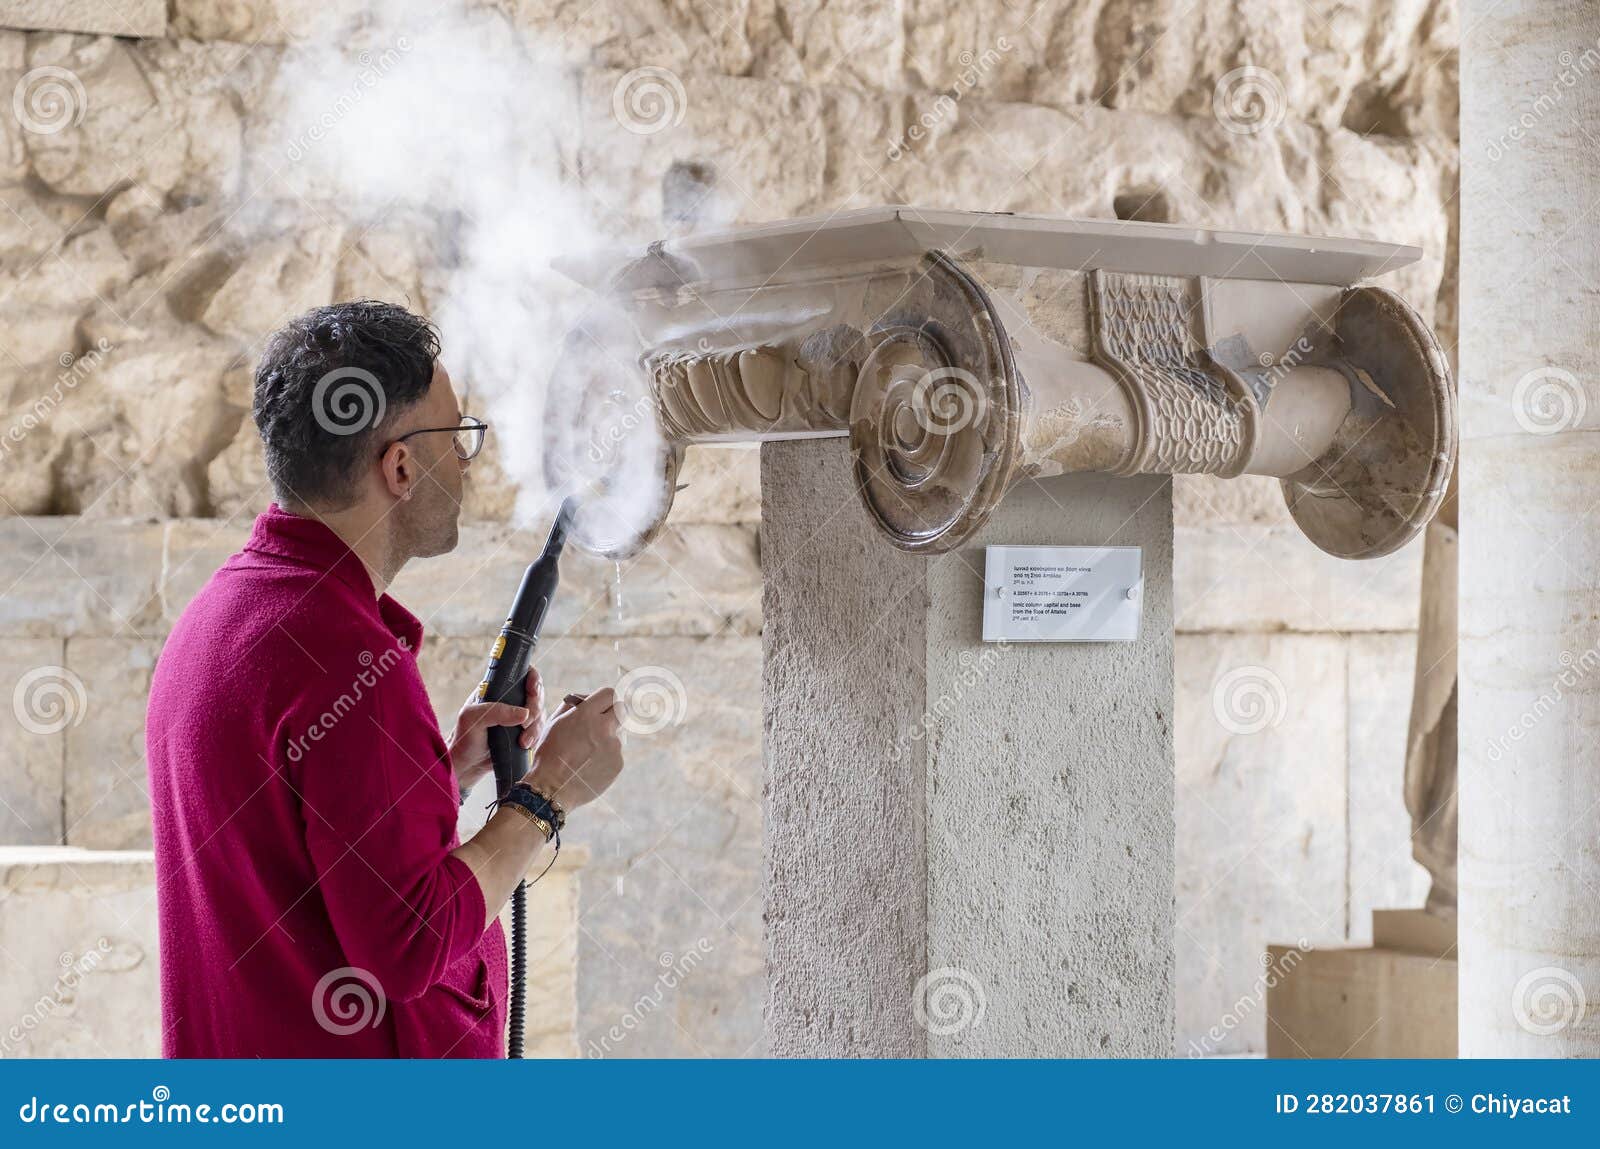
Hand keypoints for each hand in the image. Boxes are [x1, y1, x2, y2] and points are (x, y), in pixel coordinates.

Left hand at [448, 667, 543, 792]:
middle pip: (536, 695)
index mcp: (497, 689)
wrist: (466, 764)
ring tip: (522, 742)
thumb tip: (524, 714)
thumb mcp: (472, 718)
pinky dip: (535, 737)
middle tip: (525, 724)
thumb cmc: (464, 737)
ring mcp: (517, 716)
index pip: (522, 674)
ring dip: (535, 728)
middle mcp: (510, 700)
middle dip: (535, 709)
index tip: (532, 690)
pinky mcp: (523, 732)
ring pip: (539, 714)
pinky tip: (525, 745)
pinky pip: (538, 729)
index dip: (532, 679)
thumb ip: (496, 712)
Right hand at [525, 688, 623, 811]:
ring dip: (608, 737)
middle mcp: (603, 727)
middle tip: (603, 722)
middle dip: (613, 713)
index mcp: (586, 714)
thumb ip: (572, 707)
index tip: (603, 705)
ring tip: (588, 752)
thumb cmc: (549, 755)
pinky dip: (606, 757)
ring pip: (619, 734)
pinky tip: (590, 765)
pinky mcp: (618, 763)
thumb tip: (585, 699)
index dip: (606, 699)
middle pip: (622, 709)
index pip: (609, 693)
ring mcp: (613, 746)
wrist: (552, 788)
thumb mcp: (554, 723)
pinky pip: (616, 754)